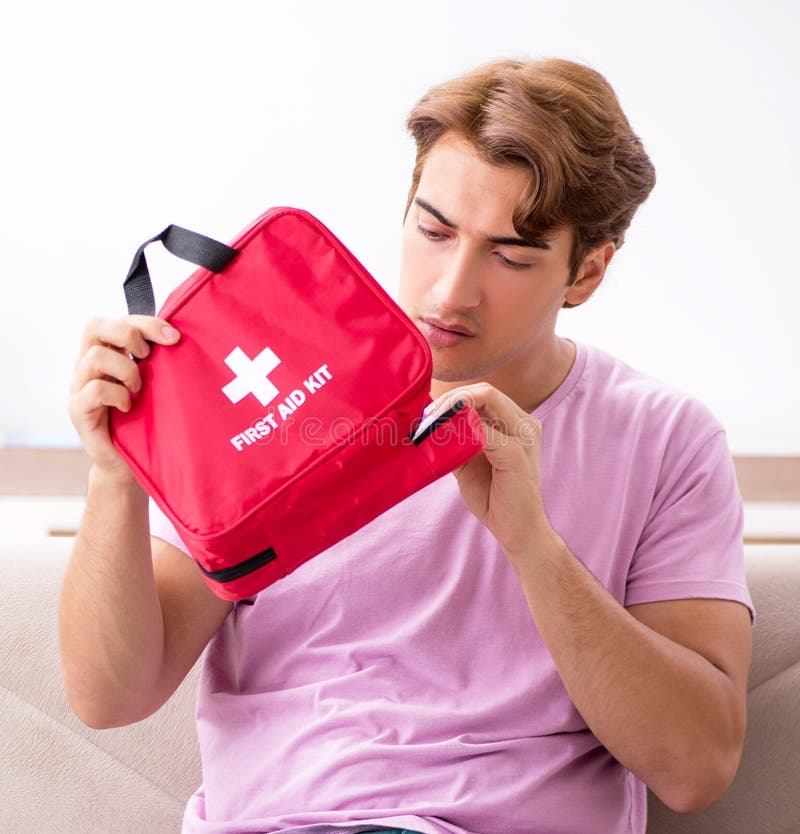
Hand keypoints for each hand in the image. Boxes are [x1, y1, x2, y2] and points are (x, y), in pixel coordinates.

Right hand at [68, 315, 180, 480]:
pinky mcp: (78, 410)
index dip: (147, 322)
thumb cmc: (145, 421)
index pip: (119, 320)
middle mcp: (88, 365)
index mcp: (108, 352)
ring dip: (127, 369)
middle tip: (148, 356)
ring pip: (97, 356)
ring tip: (140, 389)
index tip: (175, 337)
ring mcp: (80, 386)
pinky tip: (129, 406)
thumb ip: (160, 361)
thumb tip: (184, 337)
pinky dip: (118, 395)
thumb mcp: (156, 385)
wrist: (128, 464)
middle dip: (129, 334)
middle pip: (95, 325)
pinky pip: (95, 389)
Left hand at [427, 383, 554, 561]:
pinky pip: (484, 430)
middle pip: (484, 390)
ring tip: (430, 425)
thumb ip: (457, 438)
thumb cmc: (494, 496)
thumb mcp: (469, 460)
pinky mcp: (516, 454)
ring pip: (486, 398)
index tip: (428, 414)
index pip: (483, 393)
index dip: (453, 398)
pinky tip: (444, 443)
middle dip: (450, 399)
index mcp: (516, 423)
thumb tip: (428, 422)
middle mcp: (524, 424)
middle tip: (425, 417)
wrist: (518, 531)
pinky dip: (459, 431)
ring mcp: (523, 436)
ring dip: (452, 408)